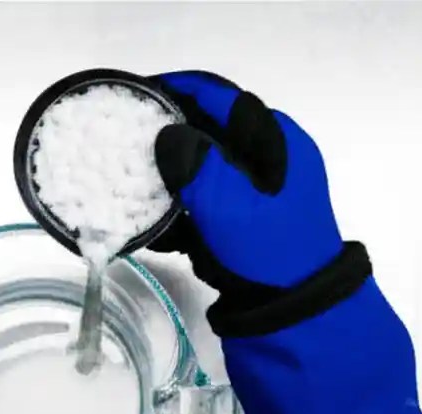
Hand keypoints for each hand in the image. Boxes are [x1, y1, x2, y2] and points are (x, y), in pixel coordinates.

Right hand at [150, 71, 363, 334]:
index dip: (177, 89)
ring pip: (204, 169)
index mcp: (278, 142)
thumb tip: (168, 133)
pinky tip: (151, 225)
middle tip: (124, 140)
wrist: (298, 316)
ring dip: (169, 176)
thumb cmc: (268, 253)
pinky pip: (206, 203)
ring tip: (129, 180)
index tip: (137, 94)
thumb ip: (196, 163)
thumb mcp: (230, 205)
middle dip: (167, 134)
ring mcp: (261, 193)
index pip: (221, 97)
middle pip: (210, 131)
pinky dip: (180, 210)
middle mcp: (272, 160)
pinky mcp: (247, 224)